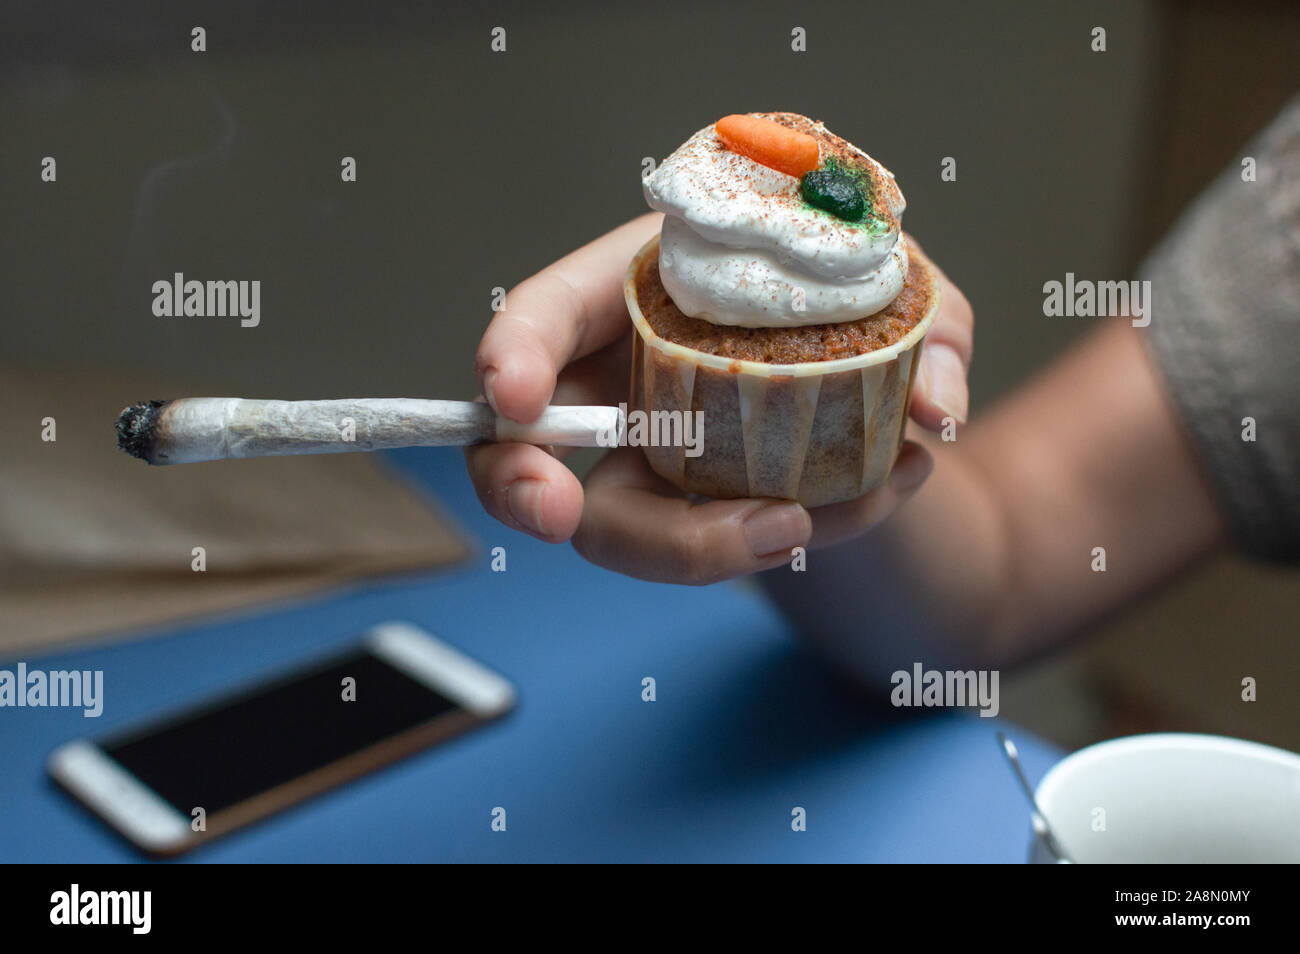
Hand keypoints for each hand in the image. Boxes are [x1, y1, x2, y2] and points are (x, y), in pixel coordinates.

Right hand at [465, 213, 973, 583]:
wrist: (878, 399)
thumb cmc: (865, 313)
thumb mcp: (913, 297)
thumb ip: (932, 332)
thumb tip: (931, 411)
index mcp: (647, 286)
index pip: (548, 309)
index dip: (513, 349)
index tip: (514, 395)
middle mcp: (622, 375)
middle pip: (532, 444)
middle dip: (523, 488)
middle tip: (560, 515)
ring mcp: (642, 455)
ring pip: (611, 524)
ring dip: (685, 544)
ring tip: (802, 524)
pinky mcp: (680, 514)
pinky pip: (693, 552)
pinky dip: (763, 549)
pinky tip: (862, 506)